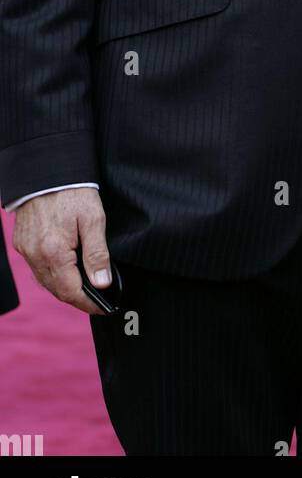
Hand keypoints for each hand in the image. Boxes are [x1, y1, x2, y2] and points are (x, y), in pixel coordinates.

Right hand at [11, 189, 112, 315]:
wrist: (47, 170)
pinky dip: (52, 274)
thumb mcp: (94, 219)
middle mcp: (35, 255)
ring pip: (45, 281)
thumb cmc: (73, 191)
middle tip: (97, 301)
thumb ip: (98, 254)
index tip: (104, 308)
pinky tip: (66, 270)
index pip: (71, 291)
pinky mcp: (22, 243)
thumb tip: (102, 284)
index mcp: (54, 252)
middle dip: (77, 298)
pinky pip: (37, 268)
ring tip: (85, 288)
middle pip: (57, 290)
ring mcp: (26, 250)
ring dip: (64, 287)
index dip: (89, 303)